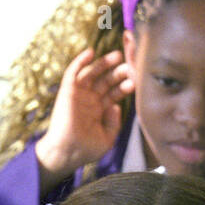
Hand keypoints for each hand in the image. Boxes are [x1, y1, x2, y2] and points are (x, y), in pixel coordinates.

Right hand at [35, 47, 133, 186]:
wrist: (67, 152)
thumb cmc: (86, 149)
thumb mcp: (108, 138)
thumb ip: (114, 122)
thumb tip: (116, 106)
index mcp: (99, 110)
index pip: (114, 93)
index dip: (125, 86)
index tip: (137, 80)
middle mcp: (89, 100)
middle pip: (106, 81)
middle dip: (118, 72)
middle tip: (131, 64)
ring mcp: (78, 95)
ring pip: (92, 73)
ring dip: (103, 63)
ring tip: (117, 55)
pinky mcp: (67, 91)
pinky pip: (72, 72)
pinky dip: (80, 61)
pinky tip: (91, 52)